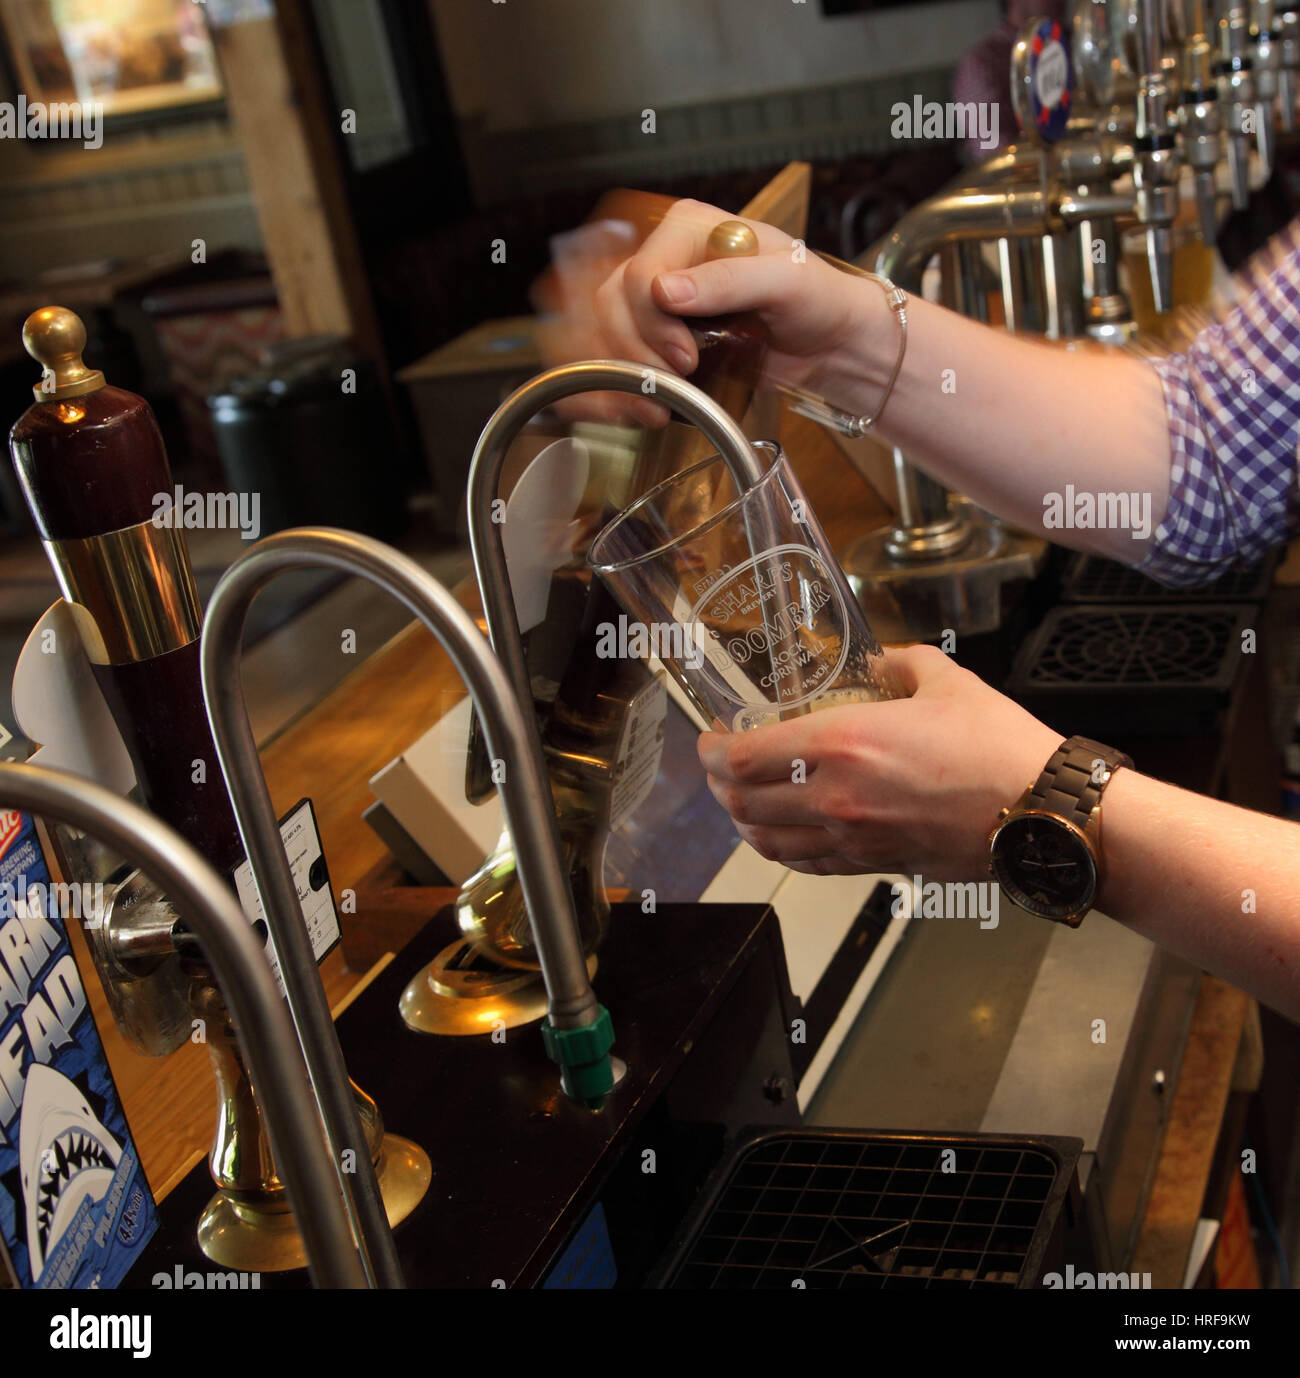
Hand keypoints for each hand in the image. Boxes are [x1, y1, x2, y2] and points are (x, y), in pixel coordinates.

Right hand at [538, 197, 881, 424]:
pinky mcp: (656, 343)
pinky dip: (612, 391)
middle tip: (678, 378)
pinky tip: (634, 410)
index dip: (652, 320)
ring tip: (653, 406)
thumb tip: (665, 290)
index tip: (686, 356)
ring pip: (599, 333)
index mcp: (690, 229)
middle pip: (609, 305)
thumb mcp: (788, 280)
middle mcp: (665, 260)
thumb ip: (730, 279)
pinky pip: (612, 361)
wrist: (831, 344)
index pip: (639, 272)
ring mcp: (656, 304)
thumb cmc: (819, 299)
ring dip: (618, 375)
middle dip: (634, 352)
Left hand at [696, 644, 1061, 880]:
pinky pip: (807, 865)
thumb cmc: (997, 746)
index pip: (741, 759)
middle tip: (719, 766)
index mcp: (839, 745)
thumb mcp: (945, 680)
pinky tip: (783, 835)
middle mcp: (832, 798)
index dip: (711, 750)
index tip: (711, 736)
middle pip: (741, 804)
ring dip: (742, 822)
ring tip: (742, 801)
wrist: (1042, 814)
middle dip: (718, 785)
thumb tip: (878, 659)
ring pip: (766, 842)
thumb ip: (899, 663)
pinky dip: (782, 850)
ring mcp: (851, 839)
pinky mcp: (874, 865)